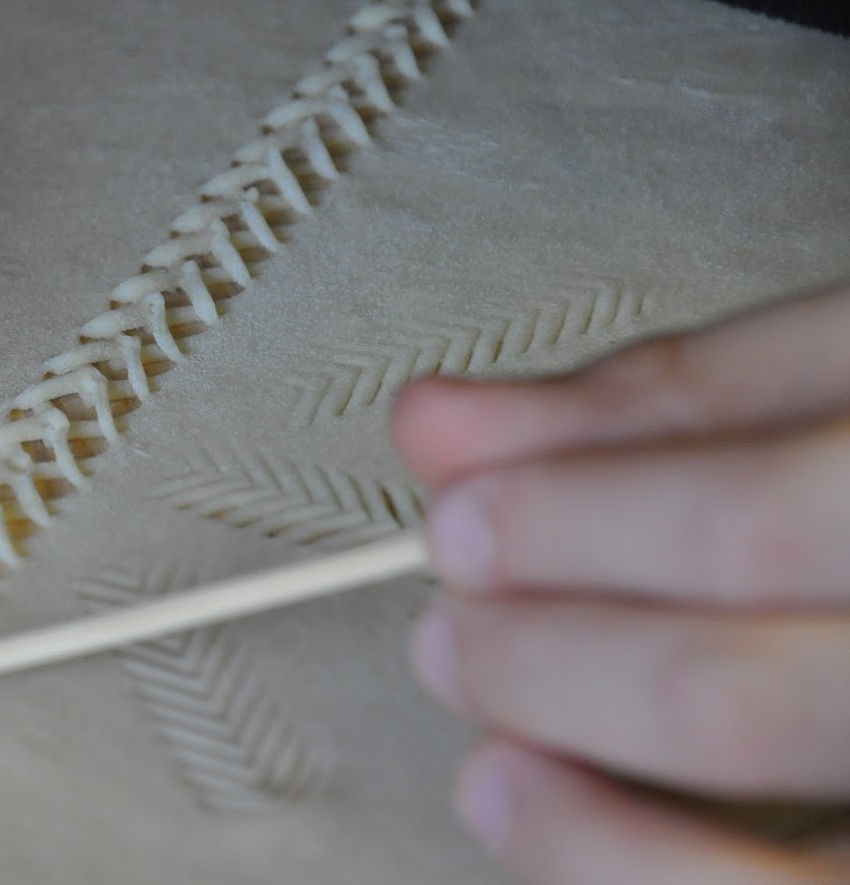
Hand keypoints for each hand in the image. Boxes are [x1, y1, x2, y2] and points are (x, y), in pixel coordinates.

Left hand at [394, 285, 849, 883]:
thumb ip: (679, 397)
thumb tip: (443, 424)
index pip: (763, 520)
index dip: (570, 523)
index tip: (457, 512)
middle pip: (744, 700)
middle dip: (546, 664)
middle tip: (453, 631)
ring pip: (789, 882)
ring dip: (585, 832)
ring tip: (490, 767)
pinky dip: (646, 883)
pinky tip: (564, 830)